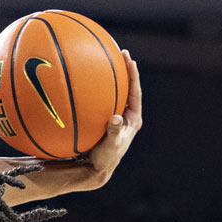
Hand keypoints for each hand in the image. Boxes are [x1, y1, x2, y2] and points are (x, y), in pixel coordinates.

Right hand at [85, 50, 142, 182]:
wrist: (97, 168)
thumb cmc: (105, 158)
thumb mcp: (110, 146)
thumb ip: (113, 132)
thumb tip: (115, 117)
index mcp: (133, 119)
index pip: (135, 93)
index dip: (133, 77)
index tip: (130, 61)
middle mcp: (126, 115)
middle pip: (128, 88)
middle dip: (125, 70)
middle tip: (121, 53)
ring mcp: (116, 117)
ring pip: (116, 93)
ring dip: (112, 78)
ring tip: (106, 60)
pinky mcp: (105, 120)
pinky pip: (103, 100)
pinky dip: (97, 90)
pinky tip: (86, 82)